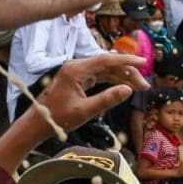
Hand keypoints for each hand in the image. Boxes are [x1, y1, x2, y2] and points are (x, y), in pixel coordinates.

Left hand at [32, 52, 149, 133]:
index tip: (144, 63)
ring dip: (122, 77)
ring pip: (105, 70)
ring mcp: (77, 72)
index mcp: (76, 70)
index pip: (106, 60)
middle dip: (128, 73)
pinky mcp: (77, 79)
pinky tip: (124, 87)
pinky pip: (99, 76)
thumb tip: (128, 90)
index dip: (127, 61)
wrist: (38, 123)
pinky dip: (112, 81)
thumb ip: (107, 99)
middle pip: (108, 64)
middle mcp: (76, 66)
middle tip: (144, 86)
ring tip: (139, 88)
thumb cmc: (58, 118)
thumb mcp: (85, 111)